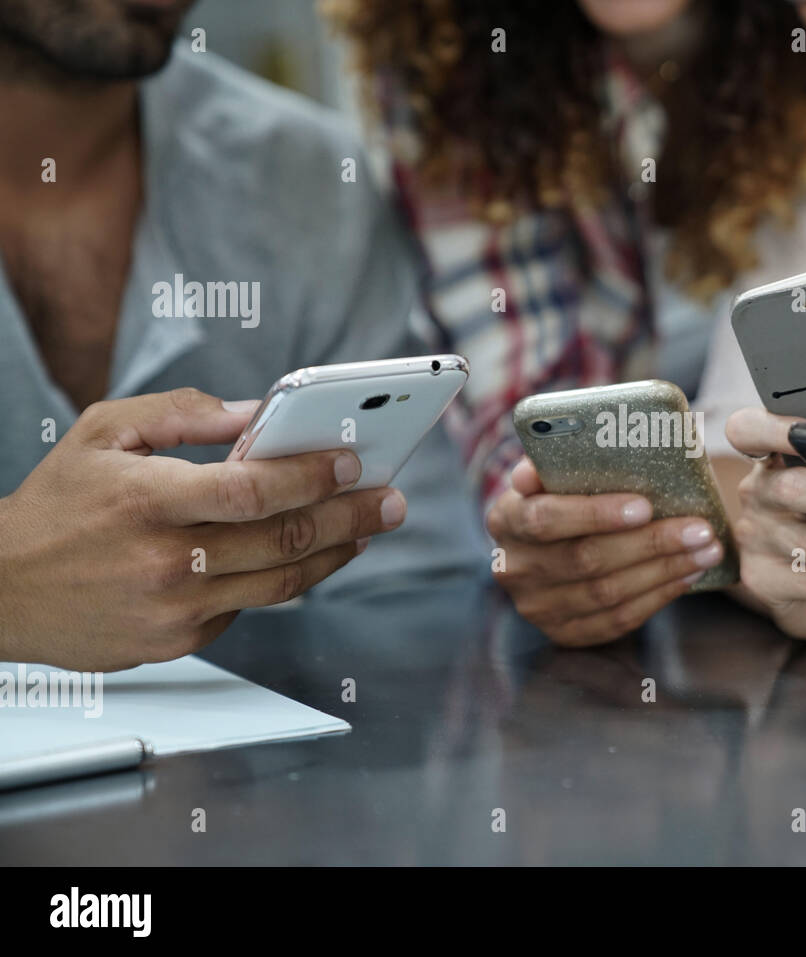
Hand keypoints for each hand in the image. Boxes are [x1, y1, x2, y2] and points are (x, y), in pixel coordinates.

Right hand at [0, 388, 407, 670]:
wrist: (1, 592)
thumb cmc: (55, 507)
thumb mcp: (102, 434)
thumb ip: (182, 415)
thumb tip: (255, 414)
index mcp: (146, 499)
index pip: (252, 489)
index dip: (312, 476)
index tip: (353, 462)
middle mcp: (165, 559)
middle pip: (283, 539)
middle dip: (351, 517)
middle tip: (392, 501)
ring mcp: (174, 607)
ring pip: (280, 582)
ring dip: (335, 554)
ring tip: (366, 530)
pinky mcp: (178, 641)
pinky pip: (248, 607)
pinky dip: (283, 579)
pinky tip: (307, 557)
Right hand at [487, 458, 725, 645]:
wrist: (545, 546)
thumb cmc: (561, 495)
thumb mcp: (551, 473)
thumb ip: (557, 462)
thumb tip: (551, 457)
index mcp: (506, 519)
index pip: (545, 518)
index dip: (595, 514)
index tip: (645, 505)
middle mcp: (514, 568)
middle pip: (586, 560)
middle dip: (650, 544)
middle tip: (699, 529)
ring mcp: (537, 607)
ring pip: (607, 594)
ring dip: (664, 571)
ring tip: (706, 549)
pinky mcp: (564, 632)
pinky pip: (617, 620)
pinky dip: (658, 596)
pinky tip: (688, 574)